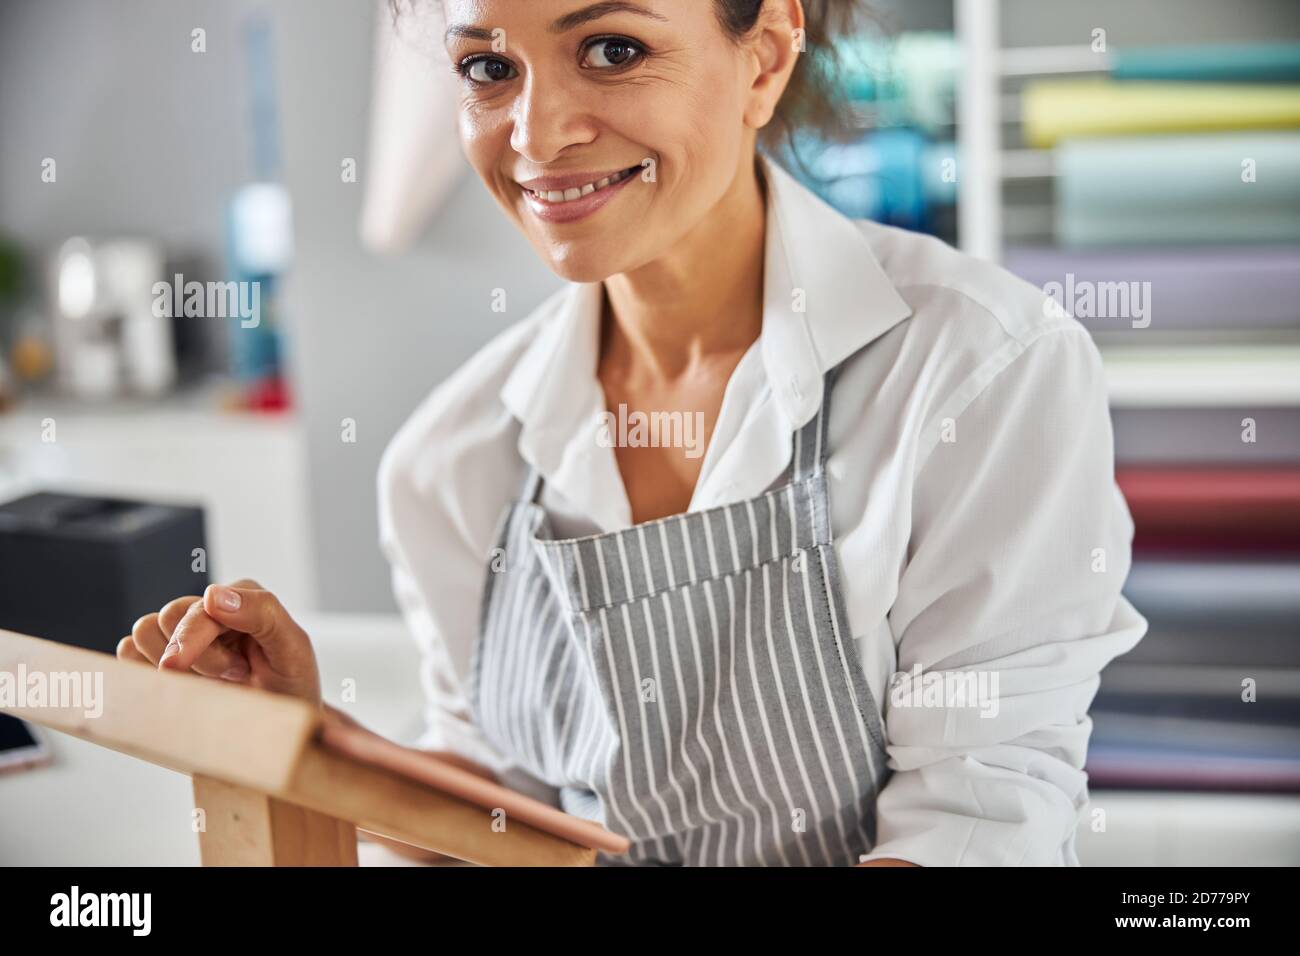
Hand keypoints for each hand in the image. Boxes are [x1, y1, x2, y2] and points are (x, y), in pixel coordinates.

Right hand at [116, 578, 320, 704]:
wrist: (279, 724)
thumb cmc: (290, 684)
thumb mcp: (293, 649)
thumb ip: (263, 613)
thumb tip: (213, 594)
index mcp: (242, 597)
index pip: (200, 607)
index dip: (198, 641)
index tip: (221, 672)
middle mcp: (209, 608)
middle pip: (168, 617)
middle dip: (196, 658)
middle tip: (234, 676)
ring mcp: (182, 632)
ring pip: (143, 632)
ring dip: (174, 666)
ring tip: (214, 681)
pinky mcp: (159, 655)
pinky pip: (129, 652)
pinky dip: (148, 673)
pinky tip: (186, 686)